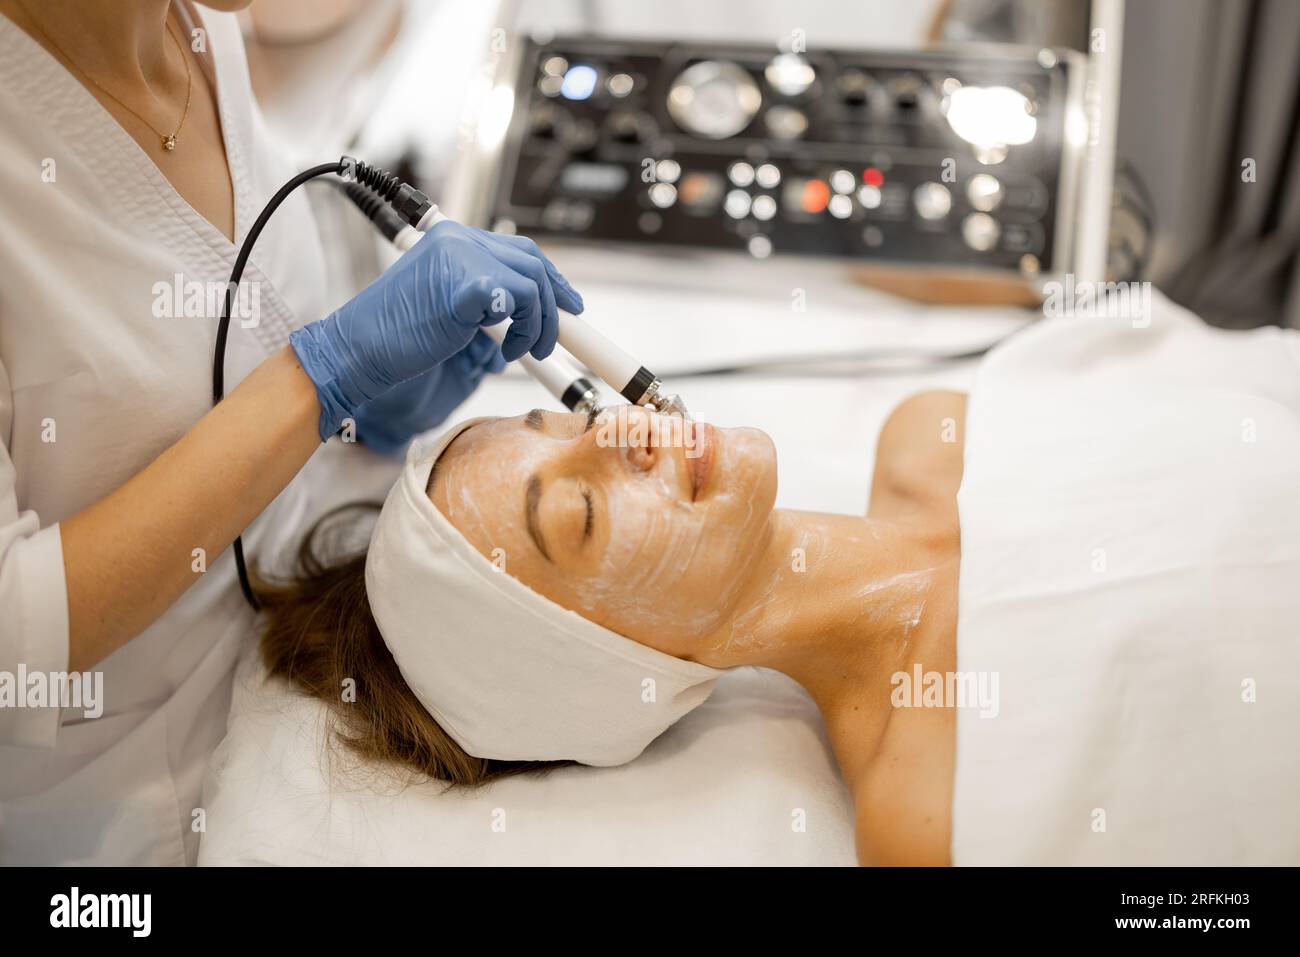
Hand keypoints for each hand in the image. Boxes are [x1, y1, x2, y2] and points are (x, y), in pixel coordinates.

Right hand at [289, 220, 583, 440]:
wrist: (355, 349)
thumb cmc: (393, 334)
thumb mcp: (443, 302)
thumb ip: (478, 292)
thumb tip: (522, 307)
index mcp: (451, 239)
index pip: (516, 250)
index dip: (549, 277)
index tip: (566, 303)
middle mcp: (458, 240)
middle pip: (531, 261)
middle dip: (556, 300)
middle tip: (561, 333)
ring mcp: (461, 258)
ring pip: (532, 284)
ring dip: (540, 324)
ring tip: (526, 351)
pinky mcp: (465, 286)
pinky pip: (520, 302)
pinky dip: (525, 330)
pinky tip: (509, 351)